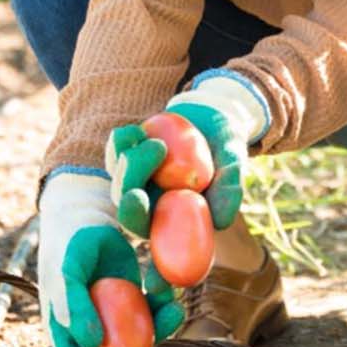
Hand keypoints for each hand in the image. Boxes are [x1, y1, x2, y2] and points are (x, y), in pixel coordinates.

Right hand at [38, 173, 183, 346]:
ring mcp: (113, 319)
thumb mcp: (67, 271)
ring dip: (161, 335)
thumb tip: (93, 345)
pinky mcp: (133, 302)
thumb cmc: (70, 243)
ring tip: (175, 311)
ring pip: (140, 344)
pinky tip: (172, 298)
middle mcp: (89, 332)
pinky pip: (152, 318)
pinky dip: (164, 312)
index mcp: (64, 333)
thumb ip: (75, 306)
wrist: (87, 213)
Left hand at [107, 72, 267, 236]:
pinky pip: (114, 150)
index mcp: (169, 214)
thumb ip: (229, 191)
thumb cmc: (225, 149)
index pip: (145, 227)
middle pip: (123, 201)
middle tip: (148, 161)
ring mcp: (135, 176)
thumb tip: (221, 221)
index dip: (134, 217)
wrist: (213, 120)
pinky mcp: (128, 154)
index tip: (136, 197)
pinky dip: (121, 141)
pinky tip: (137, 132)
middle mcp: (147, 200)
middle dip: (128, 182)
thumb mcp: (232, 165)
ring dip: (130, 160)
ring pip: (117, 176)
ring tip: (158, 143)